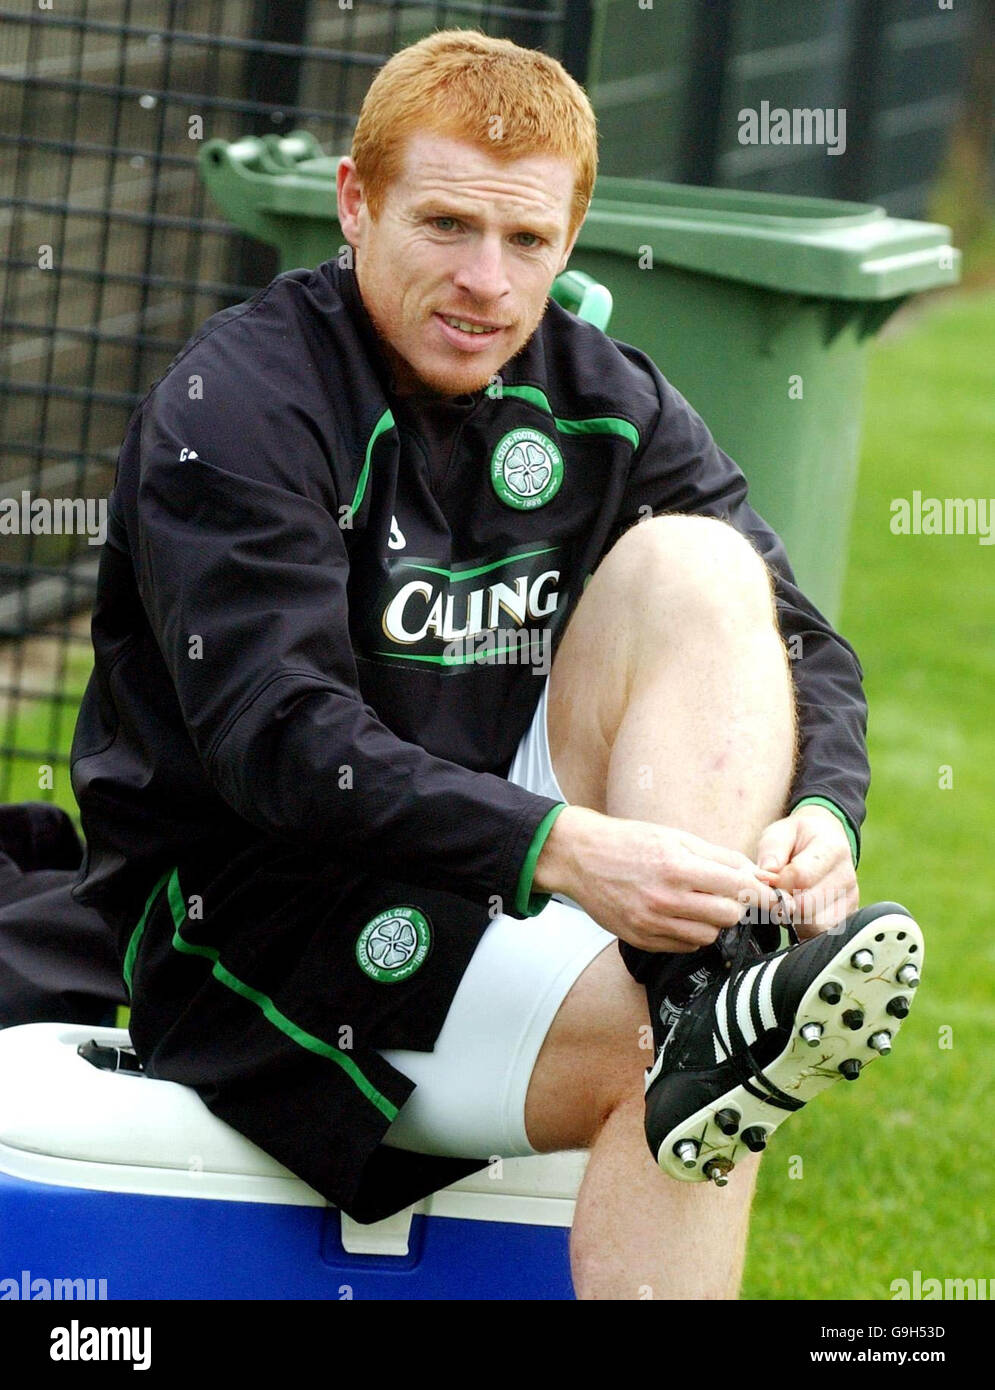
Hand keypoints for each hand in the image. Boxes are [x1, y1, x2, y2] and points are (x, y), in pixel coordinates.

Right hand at [533, 805, 780, 952]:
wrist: (581, 858)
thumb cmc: (629, 842)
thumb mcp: (675, 837)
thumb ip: (718, 856)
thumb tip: (755, 874)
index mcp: (677, 867)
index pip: (737, 887)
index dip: (757, 890)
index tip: (766, 892)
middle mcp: (665, 899)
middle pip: (728, 916)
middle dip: (735, 905)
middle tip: (727, 895)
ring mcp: (652, 923)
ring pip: (708, 935)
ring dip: (712, 921)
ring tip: (699, 903)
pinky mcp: (641, 939)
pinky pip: (683, 945)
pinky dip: (689, 932)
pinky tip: (679, 914)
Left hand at [754, 805, 857, 936]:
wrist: (824, 839)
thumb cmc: (798, 838)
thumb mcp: (781, 831)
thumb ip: (772, 849)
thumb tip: (767, 872)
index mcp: (833, 849)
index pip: (800, 876)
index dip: (776, 882)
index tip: (765, 879)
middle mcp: (847, 876)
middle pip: (807, 906)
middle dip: (783, 903)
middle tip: (774, 894)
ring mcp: (850, 899)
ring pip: (815, 925)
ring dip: (793, 918)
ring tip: (787, 901)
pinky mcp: (847, 917)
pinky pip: (821, 934)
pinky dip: (803, 928)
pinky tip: (797, 913)